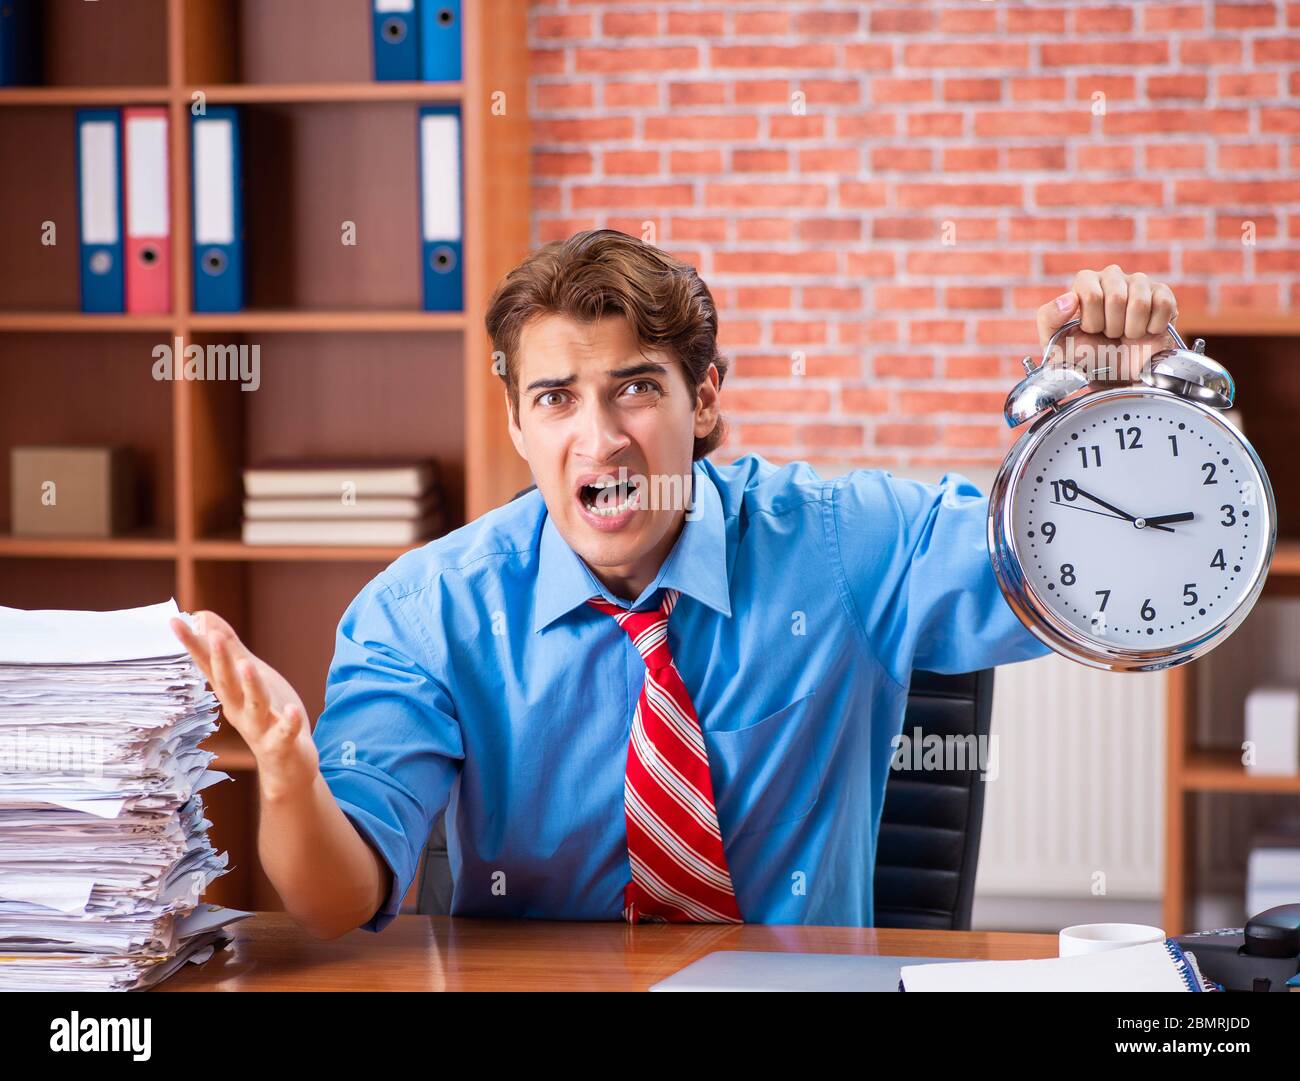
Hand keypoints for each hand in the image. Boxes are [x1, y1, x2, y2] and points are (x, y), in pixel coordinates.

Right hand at [171, 611, 318, 801]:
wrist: (286, 766)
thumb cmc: (266, 716)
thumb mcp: (249, 679)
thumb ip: (231, 650)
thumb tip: (205, 618)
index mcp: (231, 693)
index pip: (209, 666)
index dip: (193, 645)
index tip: (175, 621)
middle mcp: (240, 709)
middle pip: (227, 683)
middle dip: (220, 660)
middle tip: (213, 635)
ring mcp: (261, 728)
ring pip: (254, 704)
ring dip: (250, 686)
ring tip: (247, 666)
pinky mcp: (282, 743)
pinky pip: (285, 732)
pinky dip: (289, 722)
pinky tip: (292, 710)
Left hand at [1036, 265, 1178, 379]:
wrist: (1114, 376)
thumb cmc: (1084, 357)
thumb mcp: (1055, 342)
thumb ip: (1049, 317)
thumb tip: (1070, 299)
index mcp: (1085, 282)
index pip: (1091, 295)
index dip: (1093, 321)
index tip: (1091, 331)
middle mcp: (1112, 276)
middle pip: (1116, 298)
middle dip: (1112, 327)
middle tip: (1109, 335)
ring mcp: (1139, 283)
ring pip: (1139, 303)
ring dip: (1132, 329)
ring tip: (1125, 334)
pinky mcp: (1163, 294)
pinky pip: (1162, 305)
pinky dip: (1153, 327)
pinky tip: (1145, 331)